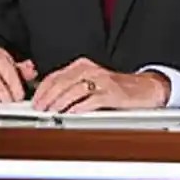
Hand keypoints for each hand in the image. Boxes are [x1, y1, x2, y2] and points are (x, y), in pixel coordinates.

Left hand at [30, 57, 170, 113]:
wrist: (145, 88)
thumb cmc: (116, 88)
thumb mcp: (91, 82)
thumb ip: (72, 87)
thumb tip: (49, 100)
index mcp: (82, 66)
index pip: (55, 76)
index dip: (42, 90)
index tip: (35, 102)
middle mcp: (90, 70)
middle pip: (62, 82)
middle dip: (48, 98)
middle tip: (40, 109)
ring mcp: (101, 81)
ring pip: (74, 90)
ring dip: (60, 103)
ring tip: (52, 113)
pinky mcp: (111, 93)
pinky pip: (91, 100)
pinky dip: (79, 108)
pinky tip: (71, 114)